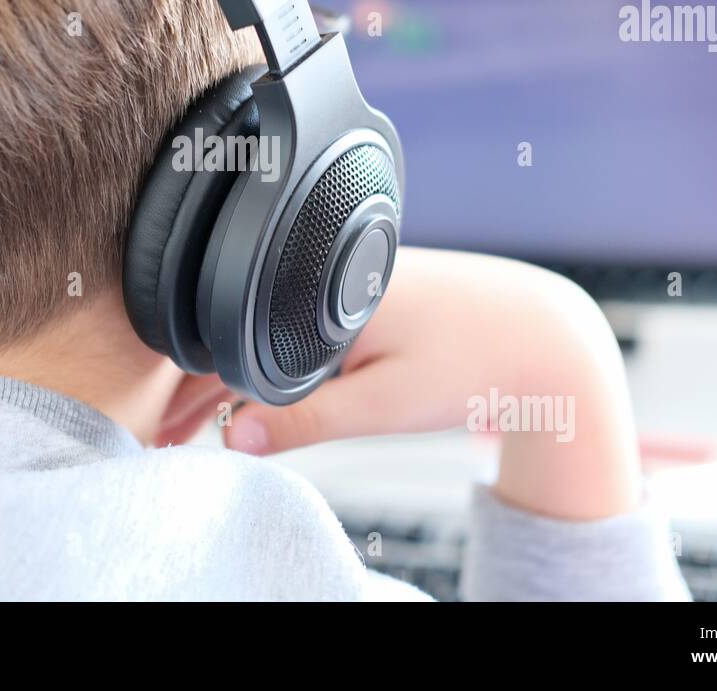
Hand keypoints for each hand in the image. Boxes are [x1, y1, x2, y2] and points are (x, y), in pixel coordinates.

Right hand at [155, 247, 642, 520]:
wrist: (551, 341)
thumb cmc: (479, 365)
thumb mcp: (385, 404)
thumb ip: (306, 420)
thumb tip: (236, 438)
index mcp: (329, 292)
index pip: (236, 340)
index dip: (191, 388)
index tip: (165, 426)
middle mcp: (333, 277)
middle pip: (245, 334)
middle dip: (202, 385)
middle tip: (170, 433)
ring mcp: (350, 284)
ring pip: (272, 333)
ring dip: (238, 377)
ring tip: (200, 422)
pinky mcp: (369, 297)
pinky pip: (303, 331)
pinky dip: (277, 365)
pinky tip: (262, 394)